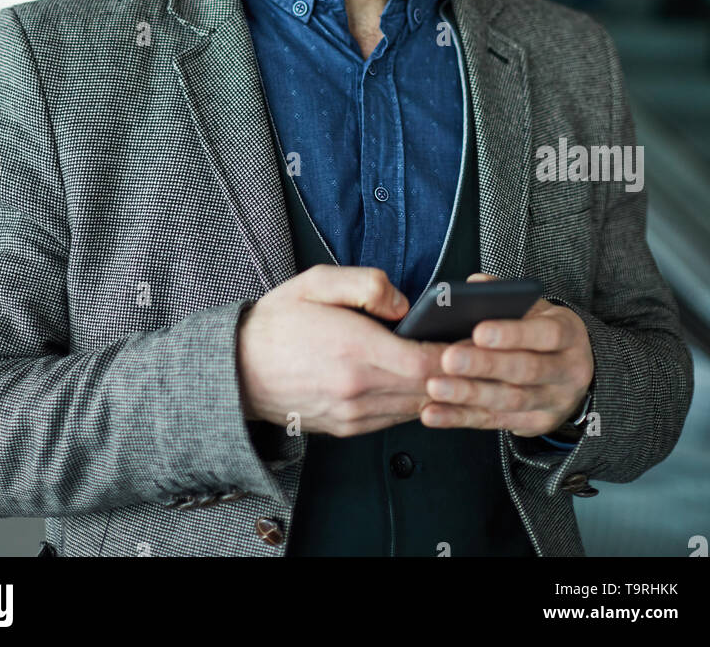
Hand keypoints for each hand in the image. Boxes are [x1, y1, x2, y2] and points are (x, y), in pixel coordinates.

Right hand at [237, 265, 454, 436]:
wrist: (238, 369)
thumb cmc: (278, 321)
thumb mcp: (317, 281)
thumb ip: (367, 283)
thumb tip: (404, 303)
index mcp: (354, 349)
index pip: (425, 361)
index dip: (454, 352)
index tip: (466, 336)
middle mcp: (357, 388)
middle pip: (429, 388)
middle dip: (454, 371)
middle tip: (471, 350)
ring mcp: (353, 414)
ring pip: (416, 407)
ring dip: (436, 389)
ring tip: (451, 366)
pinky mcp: (348, 427)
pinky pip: (396, 418)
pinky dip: (413, 402)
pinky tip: (417, 382)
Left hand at [421, 273, 593, 436]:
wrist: (572, 373)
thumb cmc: (541, 331)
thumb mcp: (534, 309)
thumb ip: (505, 296)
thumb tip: (474, 284)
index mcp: (569, 335)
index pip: (546, 334)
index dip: (512, 334)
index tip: (478, 331)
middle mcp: (568, 371)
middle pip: (525, 369)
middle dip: (484, 365)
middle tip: (448, 358)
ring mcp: (554, 402)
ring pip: (509, 400)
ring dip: (468, 394)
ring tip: (435, 386)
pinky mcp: (536, 424)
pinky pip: (494, 421)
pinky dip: (459, 417)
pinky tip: (433, 412)